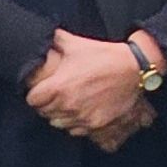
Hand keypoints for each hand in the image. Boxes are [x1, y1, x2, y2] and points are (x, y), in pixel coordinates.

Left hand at [27, 28, 155, 147]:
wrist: (134, 69)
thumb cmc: (104, 56)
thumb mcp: (77, 44)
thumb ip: (56, 40)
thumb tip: (45, 35)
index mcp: (58, 86)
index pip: (32, 100)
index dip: (36, 94)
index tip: (42, 91)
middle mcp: (67, 105)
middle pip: (44, 113)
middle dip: (48, 105)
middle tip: (56, 96)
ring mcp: (82, 117)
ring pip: (59, 123)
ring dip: (61, 115)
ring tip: (69, 105)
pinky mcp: (96, 124)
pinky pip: (76, 131)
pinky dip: (76, 124)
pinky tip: (82, 112)